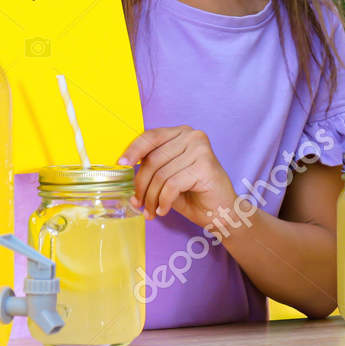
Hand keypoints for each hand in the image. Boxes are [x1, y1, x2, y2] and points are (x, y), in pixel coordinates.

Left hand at [119, 126, 239, 229]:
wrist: (222, 212)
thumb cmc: (194, 193)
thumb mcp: (168, 175)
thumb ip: (152, 166)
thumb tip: (125, 168)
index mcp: (182, 133)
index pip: (151, 136)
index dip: (133, 150)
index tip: (122, 164)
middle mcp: (193, 136)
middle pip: (153, 159)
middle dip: (141, 186)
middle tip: (138, 204)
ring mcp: (201, 150)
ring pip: (161, 175)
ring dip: (151, 198)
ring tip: (151, 210)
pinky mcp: (205, 167)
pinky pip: (172, 185)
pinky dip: (164, 201)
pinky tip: (164, 210)